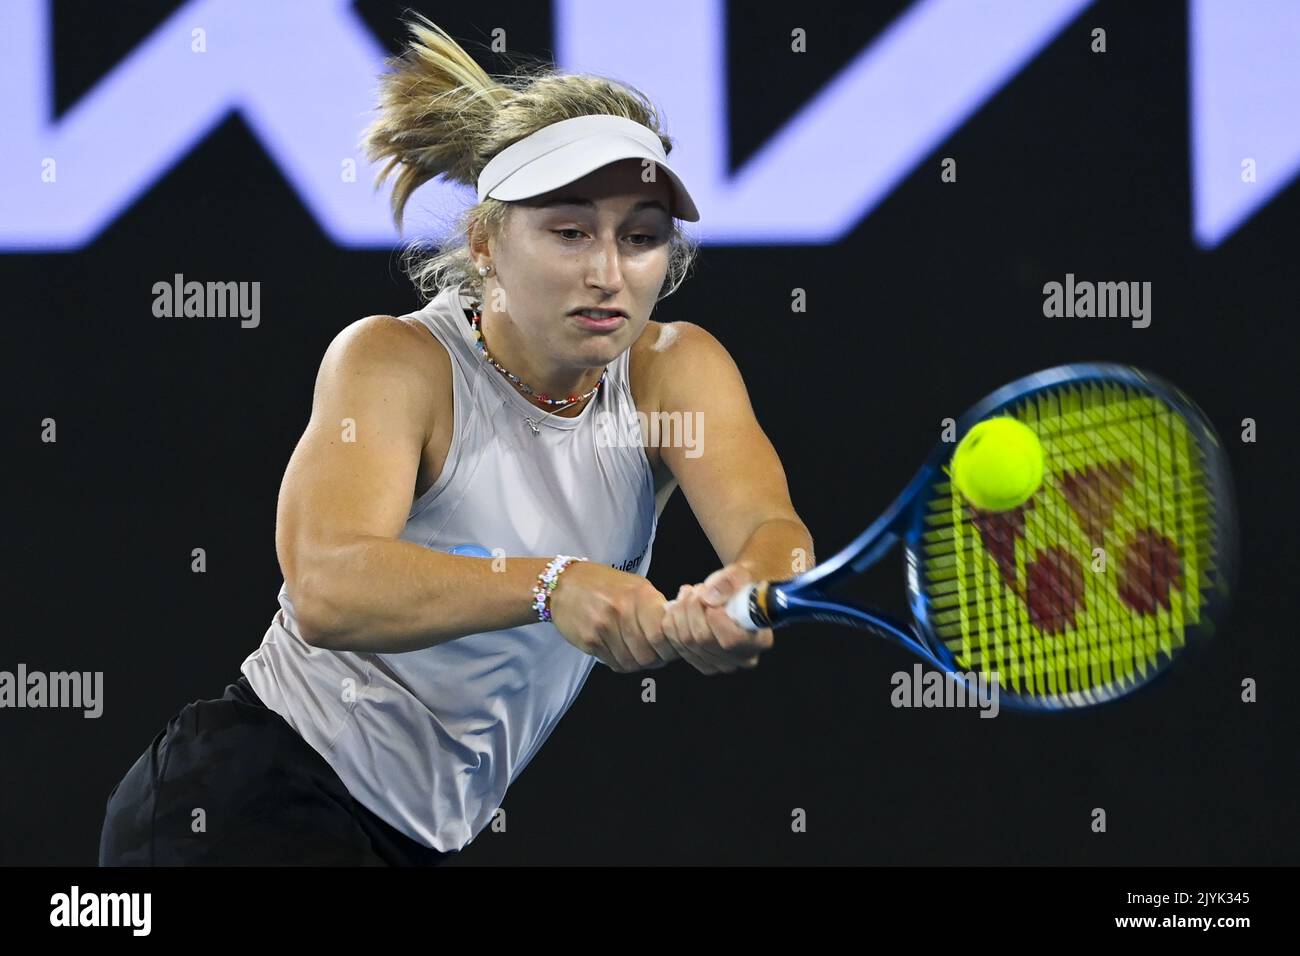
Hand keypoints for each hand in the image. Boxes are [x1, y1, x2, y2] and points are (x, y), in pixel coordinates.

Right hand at [547, 561, 679, 672]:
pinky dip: (622, 662)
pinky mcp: (589, 641)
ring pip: (632, 663)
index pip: (663, 635)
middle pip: (649, 654)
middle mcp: (622, 611)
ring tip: (639, 654)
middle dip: (656, 659)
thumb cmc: (604, 584)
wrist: (564, 584)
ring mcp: (604, 627)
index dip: (670, 647)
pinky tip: (621, 651)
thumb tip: (675, 631)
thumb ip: (654, 607)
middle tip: (656, 655)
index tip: (670, 647)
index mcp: (640, 595)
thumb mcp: (635, 585)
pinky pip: (614, 663)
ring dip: (639, 663)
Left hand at [661, 564, 775, 674]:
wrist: (736, 593)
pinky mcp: (701, 662)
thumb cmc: (743, 584)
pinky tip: (680, 606)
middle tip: (696, 589)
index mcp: (760, 640)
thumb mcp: (742, 574)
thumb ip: (730, 582)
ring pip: (686, 642)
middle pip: (704, 640)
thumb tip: (709, 597)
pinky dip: (672, 621)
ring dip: (681, 612)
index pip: (732, 640)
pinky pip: (676, 644)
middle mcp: (742, 658)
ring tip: (690, 594)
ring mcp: (721, 664)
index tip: (708, 596)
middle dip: (693, 608)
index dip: (714, 618)